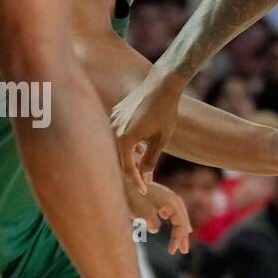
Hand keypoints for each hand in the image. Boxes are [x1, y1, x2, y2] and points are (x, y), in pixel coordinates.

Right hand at [112, 70, 186, 192]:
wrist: (161, 86)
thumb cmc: (165, 113)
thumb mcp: (161, 140)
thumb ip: (151, 160)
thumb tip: (145, 178)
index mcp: (125, 138)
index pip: (128, 168)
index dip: (137, 181)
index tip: (145, 191)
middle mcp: (114, 129)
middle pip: (120, 158)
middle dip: (132, 171)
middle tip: (143, 183)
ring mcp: (112, 120)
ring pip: (118, 146)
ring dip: (129, 157)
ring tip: (142, 166)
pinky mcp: (115, 113)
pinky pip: (118, 134)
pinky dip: (127, 144)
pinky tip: (138, 148)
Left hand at [126, 180, 191, 254]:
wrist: (123, 179)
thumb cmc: (134, 198)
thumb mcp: (145, 216)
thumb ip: (155, 226)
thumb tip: (155, 228)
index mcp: (173, 203)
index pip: (180, 225)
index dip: (178, 239)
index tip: (172, 252)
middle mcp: (173, 199)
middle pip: (182, 220)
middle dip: (182, 235)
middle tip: (183, 251)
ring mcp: (167, 196)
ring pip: (178, 214)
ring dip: (179, 226)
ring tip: (185, 235)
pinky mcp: (159, 195)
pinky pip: (171, 209)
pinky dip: (173, 217)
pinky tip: (170, 219)